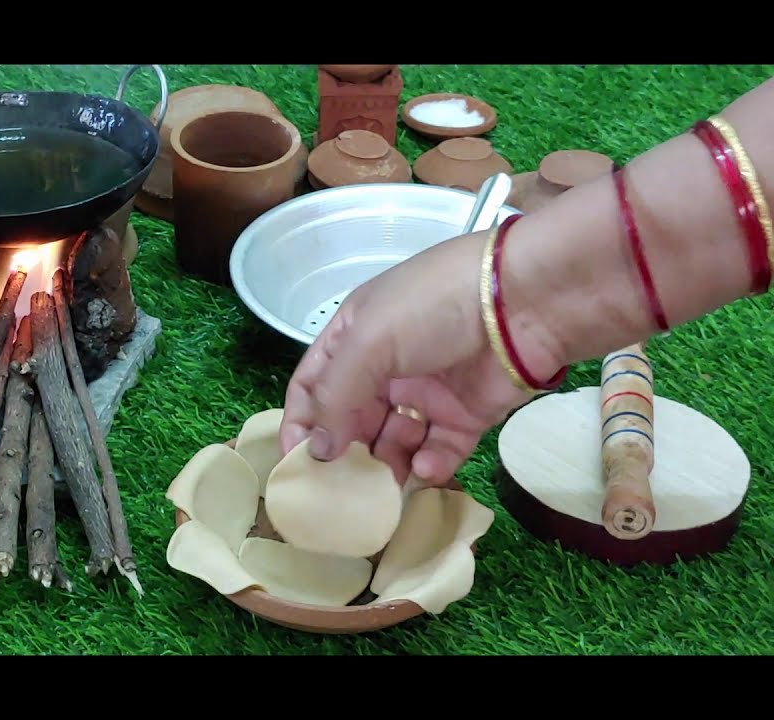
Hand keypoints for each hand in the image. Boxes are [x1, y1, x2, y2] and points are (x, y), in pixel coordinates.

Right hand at [278, 229, 563, 486]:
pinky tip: (426, 470)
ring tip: (385, 489)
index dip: (301, 423)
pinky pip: (438, 450)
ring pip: (394, 441)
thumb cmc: (433, 308)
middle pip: (352, 420)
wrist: (526, 301)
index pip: (313, 385)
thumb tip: (316, 452)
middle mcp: (385, 365)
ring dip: (386, 466)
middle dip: (345, 453)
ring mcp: (427, 392)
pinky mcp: (466, 415)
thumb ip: (334, 398)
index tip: (295, 465)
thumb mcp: (368, 341)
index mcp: (354, 336)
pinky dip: (429, 465)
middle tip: (340, 489)